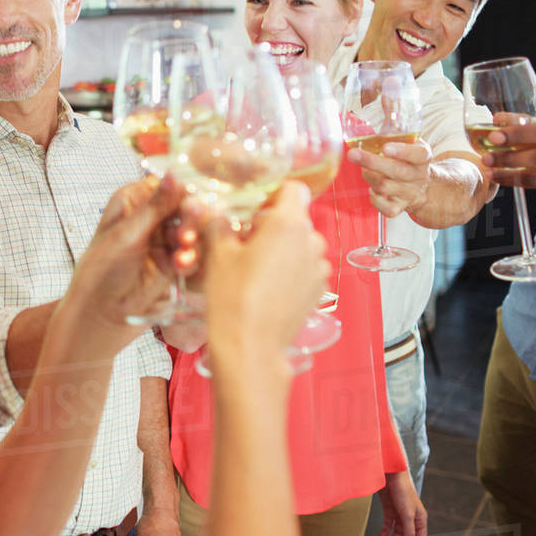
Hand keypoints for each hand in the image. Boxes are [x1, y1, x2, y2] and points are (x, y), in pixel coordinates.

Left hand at [71, 175, 184, 330]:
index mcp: (134, 200)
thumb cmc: (101, 270)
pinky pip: (193, 254)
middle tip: (186, 236)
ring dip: (192, 242)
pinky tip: (180, 266)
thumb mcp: (126, 235)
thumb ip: (155, 207)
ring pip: (193, 231)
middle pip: (185, 208)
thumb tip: (174, 174)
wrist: (100, 315)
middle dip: (191, 221)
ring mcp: (164, 240)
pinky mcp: (173, 262)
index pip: (168, 186)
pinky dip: (190, 259)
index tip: (193, 205)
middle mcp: (151, 216)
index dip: (184, 194)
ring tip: (181, 256)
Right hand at [203, 182, 328, 368]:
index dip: (272, 196)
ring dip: (283, 248)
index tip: (253, 211)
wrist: (250, 347)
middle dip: (273, 225)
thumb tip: (215, 210)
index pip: (292, 189)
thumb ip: (220, 223)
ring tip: (256, 269)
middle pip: (296, 218)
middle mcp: (311, 241)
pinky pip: (306, 267)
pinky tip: (268, 288)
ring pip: (301, 244)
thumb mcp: (218, 254)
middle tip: (245, 243)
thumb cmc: (232, 297)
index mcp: (288, 223)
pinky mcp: (319, 290)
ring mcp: (318, 267)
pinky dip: (291, 270)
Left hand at [346, 140, 432, 217]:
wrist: (422, 186)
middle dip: (372, 162)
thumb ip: (396, 132)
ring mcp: (410, 193)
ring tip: (365, 170)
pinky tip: (372, 190)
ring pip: (385, 186)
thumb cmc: (409, 160)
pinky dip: (374, 199)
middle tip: (353, 154)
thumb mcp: (410, 143)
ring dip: (369, 176)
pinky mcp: (401, 207)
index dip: (402, 151)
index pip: (418, 154)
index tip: (385, 147)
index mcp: (423, 157)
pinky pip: (387, 209)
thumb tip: (380, 108)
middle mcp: (418, 176)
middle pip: (396, 171)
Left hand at [377, 470, 426, 535]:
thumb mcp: (406, 514)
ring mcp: (401, 514)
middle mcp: (412, 518)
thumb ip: (408, 530)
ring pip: (398, 532)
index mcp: (420, 519)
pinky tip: (382, 534)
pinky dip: (386, 530)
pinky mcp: (390, 509)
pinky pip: (389, 524)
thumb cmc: (402, 492)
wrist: (390, 475)